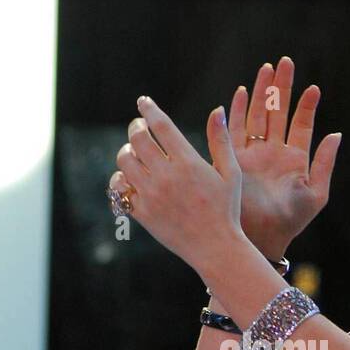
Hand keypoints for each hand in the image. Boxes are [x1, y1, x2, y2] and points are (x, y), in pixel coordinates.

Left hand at [109, 97, 243, 274]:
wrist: (215, 247)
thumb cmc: (226, 209)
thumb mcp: (231, 173)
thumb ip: (221, 140)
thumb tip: (217, 109)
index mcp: (188, 163)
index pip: (161, 126)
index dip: (149, 110)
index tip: (144, 102)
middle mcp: (166, 177)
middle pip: (138, 139)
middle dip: (136, 127)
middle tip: (139, 126)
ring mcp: (151, 195)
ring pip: (124, 161)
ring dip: (126, 151)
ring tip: (134, 151)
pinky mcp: (142, 213)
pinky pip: (119, 189)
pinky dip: (120, 179)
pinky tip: (129, 177)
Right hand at [228, 57, 340, 258]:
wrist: (262, 238)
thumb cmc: (290, 221)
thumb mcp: (316, 193)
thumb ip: (325, 163)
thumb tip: (336, 134)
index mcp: (294, 160)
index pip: (301, 125)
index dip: (307, 106)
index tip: (314, 88)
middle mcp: (272, 153)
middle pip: (277, 113)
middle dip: (281, 88)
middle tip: (285, 62)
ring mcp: (252, 154)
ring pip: (257, 116)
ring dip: (262, 93)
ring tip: (267, 69)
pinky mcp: (233, 159)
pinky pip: (234, 130)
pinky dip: (238, 111)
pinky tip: (242, 92)